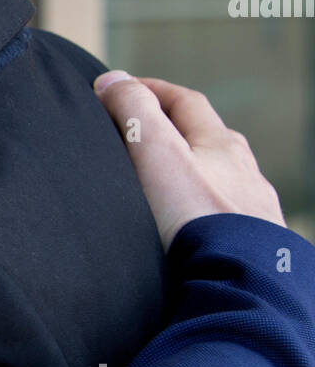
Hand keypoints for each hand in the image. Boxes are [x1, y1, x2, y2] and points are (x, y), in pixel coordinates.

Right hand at [93, 71, 284, 250]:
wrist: (238, 286)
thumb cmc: (196, 221)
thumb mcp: (155, 154)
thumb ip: (132, 112)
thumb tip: (113, 80)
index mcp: (223, 146)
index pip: (186, 102)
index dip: (151, 90)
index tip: (121, 91)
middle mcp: (245, 175)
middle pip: (209, 141)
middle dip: (174, 134)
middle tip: (139, 138)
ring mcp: (253, 214)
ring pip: (220, 183)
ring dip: (192, 177)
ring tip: (163, 189)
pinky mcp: (252, 249)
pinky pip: (225, 221)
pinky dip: (203, 215)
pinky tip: (188, 232)